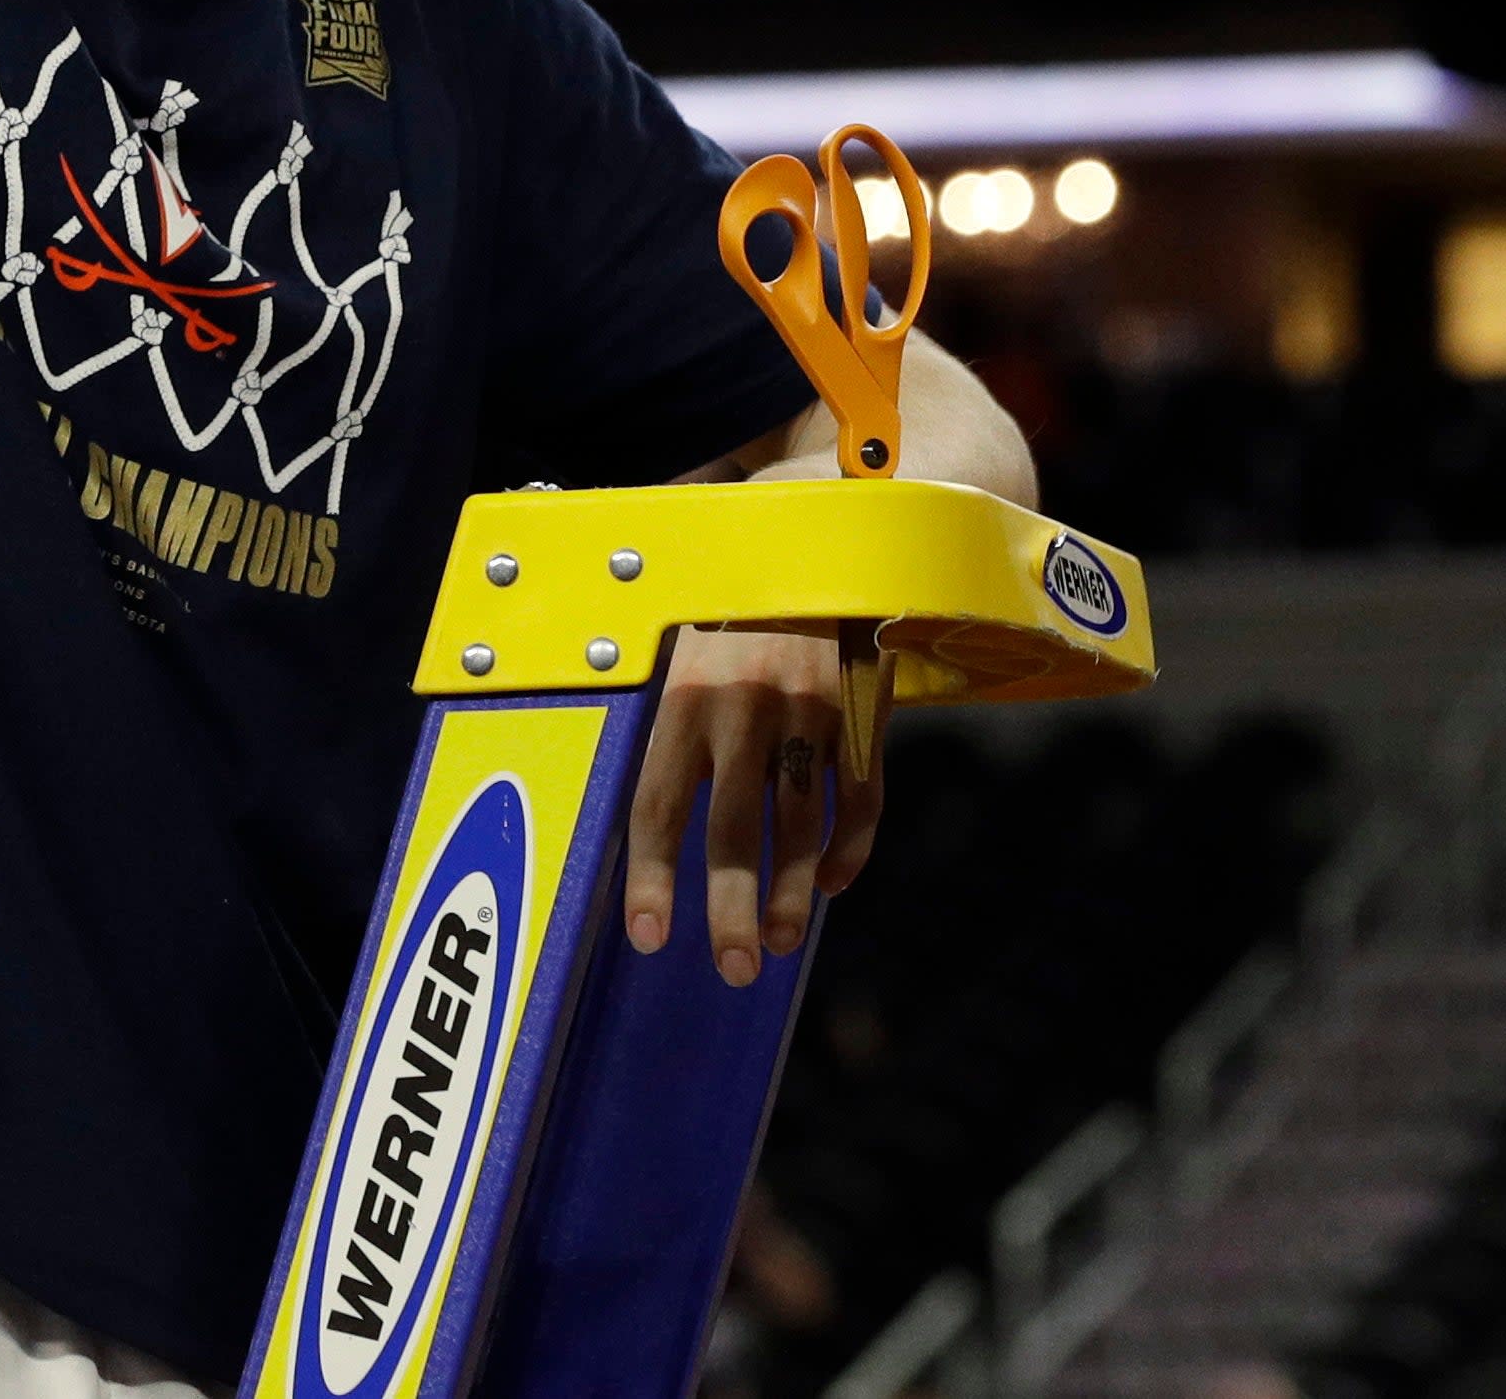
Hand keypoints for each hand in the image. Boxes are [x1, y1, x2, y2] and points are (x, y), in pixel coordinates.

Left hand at [625, 622, 884, 985]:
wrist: (813, 536)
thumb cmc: (731, 613)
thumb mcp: (683, 652)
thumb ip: (669, 729)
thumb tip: (644, 826)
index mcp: (684, 698)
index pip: (658, 806)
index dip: (652, 878)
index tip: (651, 937)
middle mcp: (742, 708)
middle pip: (733, 830)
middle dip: (731, 908)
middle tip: (733, 969)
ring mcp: (808, 710)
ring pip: (800, 823)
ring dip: (790, 892)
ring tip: (779, 943)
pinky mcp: (860, 708)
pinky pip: (861, 794)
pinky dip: (850, 846)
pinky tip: (832, 882)